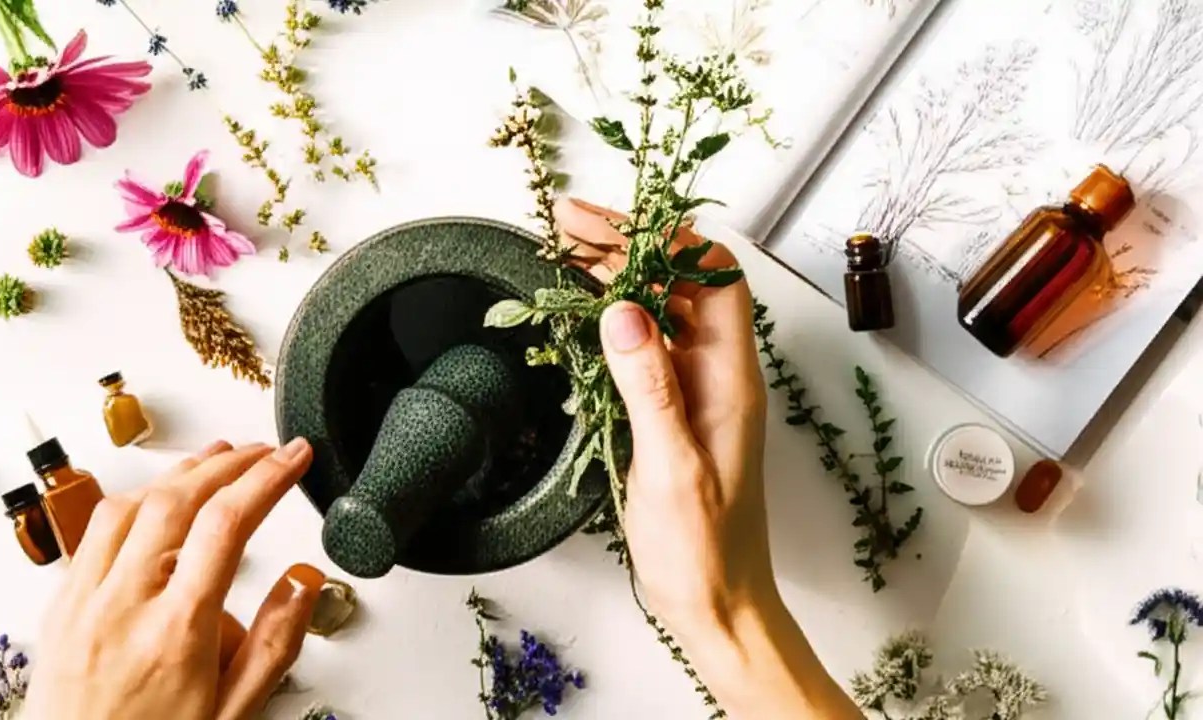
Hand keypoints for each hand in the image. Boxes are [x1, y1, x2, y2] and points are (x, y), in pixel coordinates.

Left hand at [22, 439, 321, 719]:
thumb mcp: (235, 715)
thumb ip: (275, 645)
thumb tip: (304, 581)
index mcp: (176, 634)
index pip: (227, 525)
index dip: (268, 478)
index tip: (295, 456)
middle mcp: (122, 608)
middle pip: (177, 500)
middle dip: (229, 464)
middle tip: (265, 453)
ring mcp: (82, 605)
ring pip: (127, 507)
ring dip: (178, 475)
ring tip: (217, 462)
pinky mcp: (58, 611)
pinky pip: (92, 535)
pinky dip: (133, 504)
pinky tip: (157, 504)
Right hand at [557, 199, 860, 718]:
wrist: (718, 605)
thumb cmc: (705, 551)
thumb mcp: (672, 467)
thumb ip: (649, 387)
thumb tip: (624, 309)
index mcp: (731, 379)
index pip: (714, 278)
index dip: (666, 240)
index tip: (607, 225)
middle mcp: (718, 376)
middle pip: (681, 284)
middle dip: (629, 246)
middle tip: (568, 227)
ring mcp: (694, 393)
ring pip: (660, 313)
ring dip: (618, 279)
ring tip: (565, 256)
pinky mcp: (671, 415)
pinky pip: (645, 350)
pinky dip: (612, 323)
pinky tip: (580, 316)